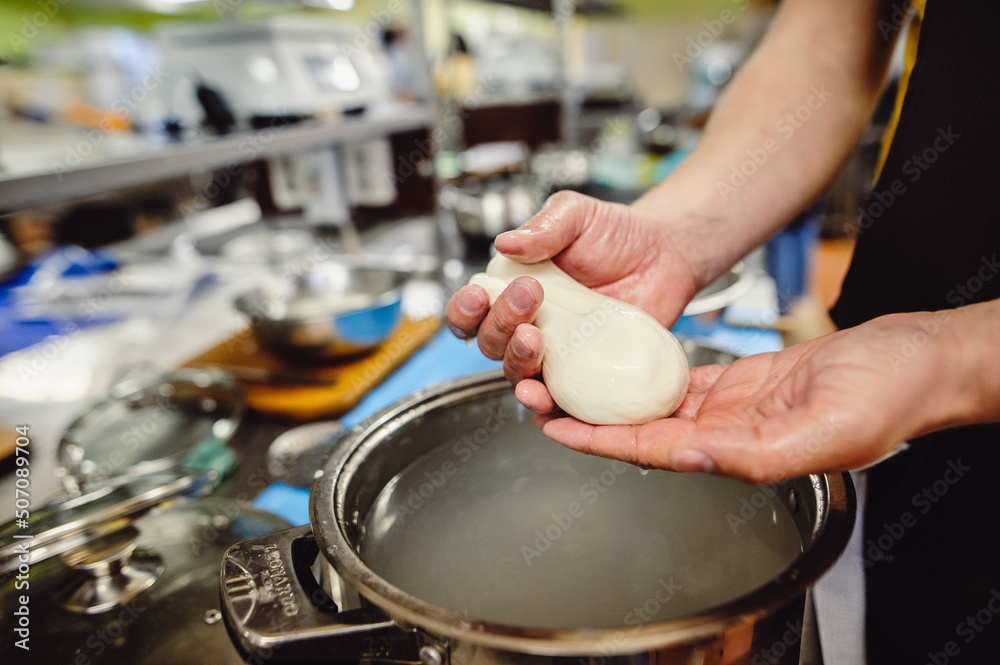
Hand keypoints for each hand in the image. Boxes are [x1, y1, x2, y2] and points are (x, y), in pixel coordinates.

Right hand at [445, 191, 701, 384]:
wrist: (666, 255)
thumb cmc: (616, 234)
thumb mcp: (578, 215)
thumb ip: (544, 226)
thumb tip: (506, 242)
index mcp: (511, 288)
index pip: (471, 310)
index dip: (465, 309)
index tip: (481, 294)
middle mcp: (526, 324)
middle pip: (489, 342)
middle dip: (499, 324)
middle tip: (529, 296)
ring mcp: (555, 354)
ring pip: (516, 372)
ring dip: (517, 361)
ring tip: (535, 339)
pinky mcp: (584, 377)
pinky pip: (558, 400)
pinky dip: (547, 405)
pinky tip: (547, 397)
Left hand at [529, 311, 977, 481]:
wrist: (913, 363)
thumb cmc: (884, 398)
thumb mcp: (822, 430)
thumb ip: (752, 453)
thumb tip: (687, 455)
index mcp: (737, 453)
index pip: (651, 449)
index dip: (599, 441)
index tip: (554, 427)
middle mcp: (724, 436)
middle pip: (638, 429)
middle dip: (588, 416)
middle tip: (538, 394)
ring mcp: (729, 410)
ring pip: (652, 404)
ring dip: (608, 392)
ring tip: (565, 375)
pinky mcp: (739, 384)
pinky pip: (679, 380)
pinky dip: (644, 370)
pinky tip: (616, 359)